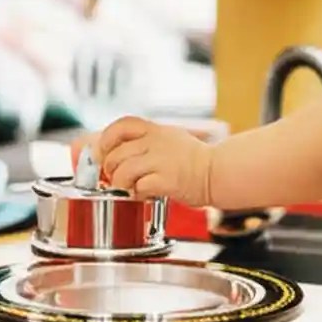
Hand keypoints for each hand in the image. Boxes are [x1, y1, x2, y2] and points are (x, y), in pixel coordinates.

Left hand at [92, 116, 213, 204]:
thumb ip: (147, 141)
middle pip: (116, 153)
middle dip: (110, 169)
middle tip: (116, 178)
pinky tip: (145, 195)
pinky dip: (137, 195)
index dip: (107, 139)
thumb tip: (119, 151)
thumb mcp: (171, 139)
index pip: (122, 126)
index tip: (103, 151)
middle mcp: (157, 142)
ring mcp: (161, 161)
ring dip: (121, 184)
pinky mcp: (167, 180)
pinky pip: (139, 187)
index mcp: (156, 130)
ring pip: (123, 171)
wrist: (218, 173)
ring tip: (130, 189)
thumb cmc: (195, 161)